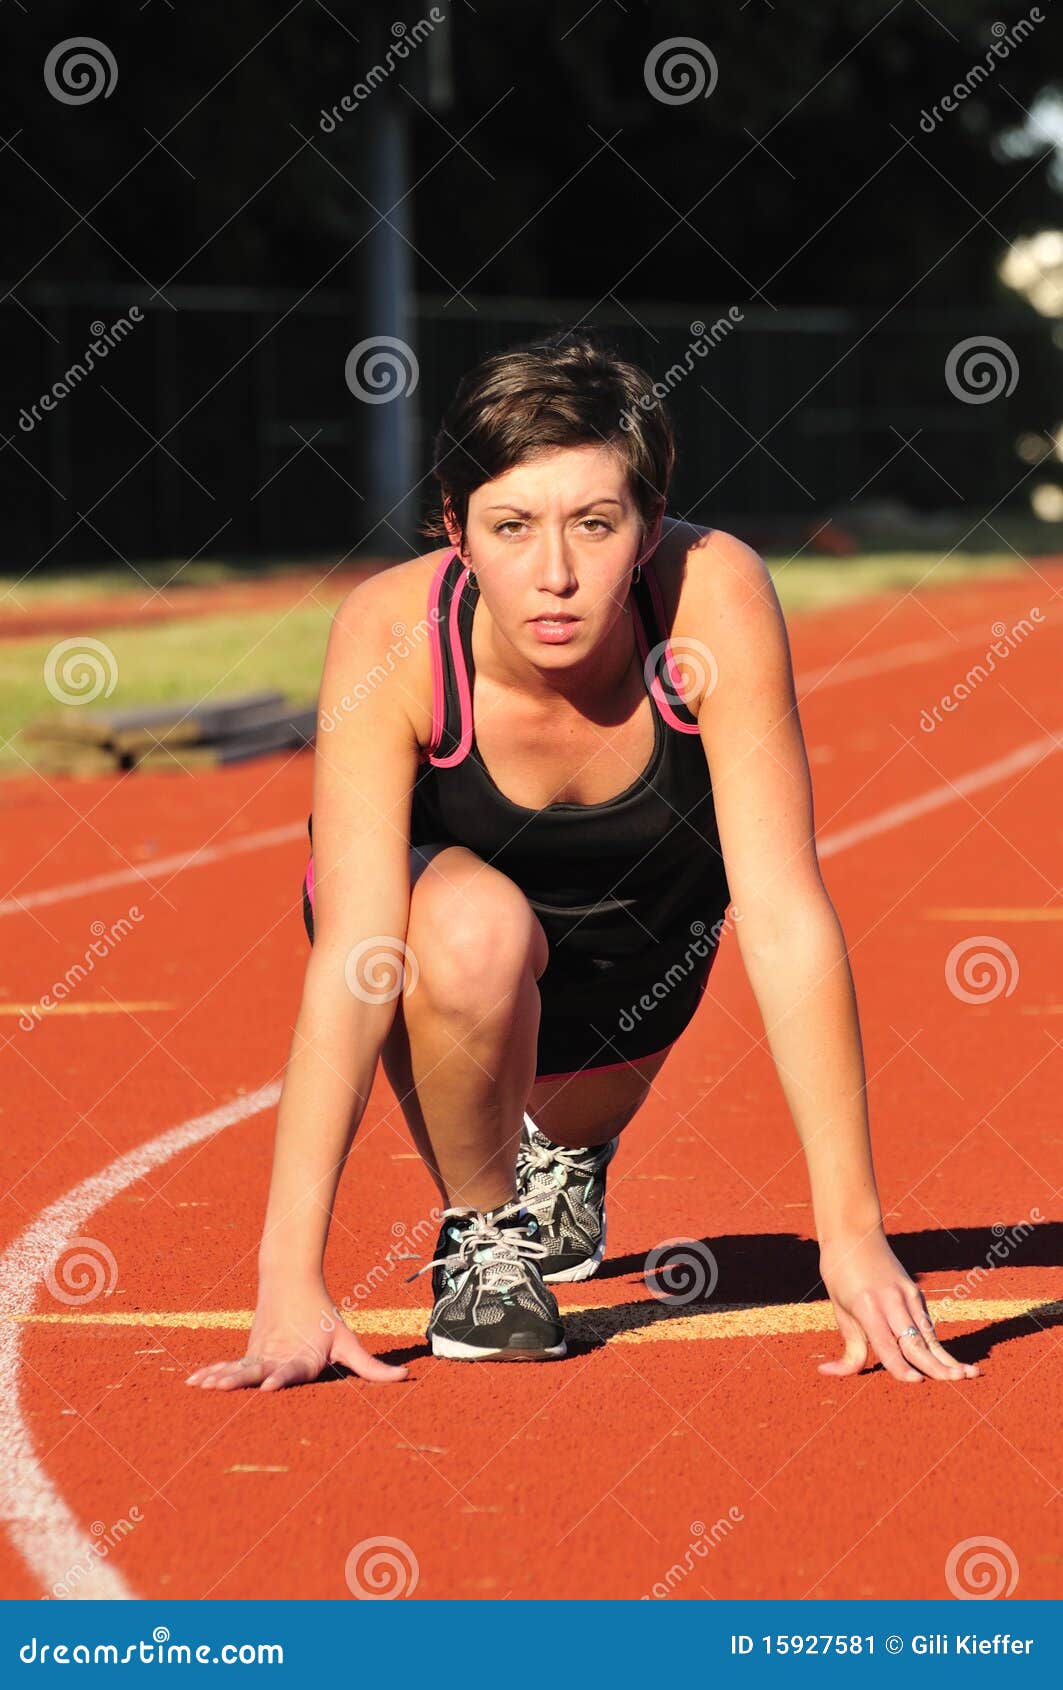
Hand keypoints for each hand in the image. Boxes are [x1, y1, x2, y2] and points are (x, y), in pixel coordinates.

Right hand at [185, 1279, 408, 1390]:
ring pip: (239, 1367)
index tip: (270, 1384)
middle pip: (256, 1370)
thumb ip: (371, 1366)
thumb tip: (405, 1379)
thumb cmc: (322, 1316)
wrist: (292, 1280)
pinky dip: (213, 1372)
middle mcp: (277, 1357)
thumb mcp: (347, 1340)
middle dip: (238, 1381)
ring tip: (201, 1386)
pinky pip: (230, 1366)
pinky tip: (193, 1383)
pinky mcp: (250, 1354)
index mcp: (301, 1358)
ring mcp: (260, 1354)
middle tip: (220, 1388)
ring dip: (220, 1377)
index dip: (280, 1378)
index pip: (289, 1370)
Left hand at [818, 1229, 979, 1383]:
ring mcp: (908, 1295)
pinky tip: (954, 1363)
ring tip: (969, 1375)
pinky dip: (938, 1346)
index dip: (901, 1365)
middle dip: (936, 1365)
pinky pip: (926, 1325)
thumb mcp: (839, 1310)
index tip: (916, 1382)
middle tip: (956, 1381)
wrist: (853, 1234)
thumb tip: (828, 1371)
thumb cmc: (840, 1274)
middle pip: (915, 1341)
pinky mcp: (916, 1293)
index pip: (887, 1344)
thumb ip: (848, 1345)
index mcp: (867, 1307)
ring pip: (928, 1334)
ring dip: (947, 1357)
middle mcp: (892, 1302)